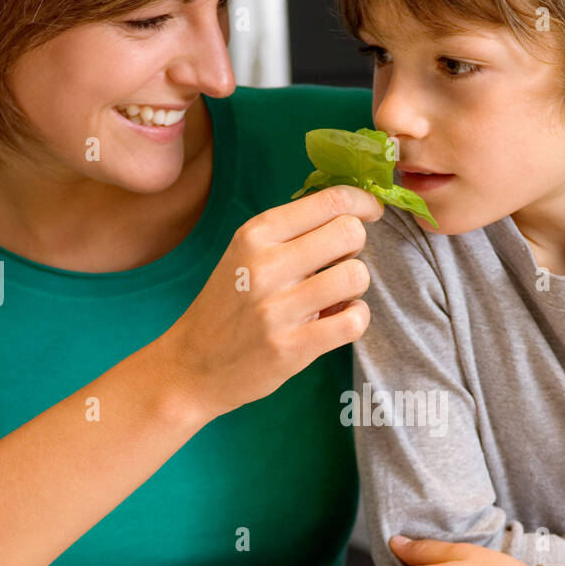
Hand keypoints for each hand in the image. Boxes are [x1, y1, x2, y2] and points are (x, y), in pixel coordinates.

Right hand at [157, 185, 382, 424]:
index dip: (363, 203)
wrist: (192, 365)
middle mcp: (265, 265)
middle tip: (336, 266)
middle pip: (350, 233)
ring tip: (333, 298)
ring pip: (356, 276)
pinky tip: (336, 321)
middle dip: (355, 249)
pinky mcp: (292, 347)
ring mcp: (278, 308)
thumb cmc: (228, 306)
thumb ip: (292, 232)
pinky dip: (355, 318)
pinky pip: (354, 321)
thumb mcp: (245, 254)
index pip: (331, 200)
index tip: (371, 213)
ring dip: (354, 288)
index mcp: (256, 234)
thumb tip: (351, 211)